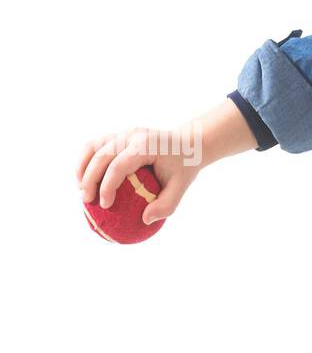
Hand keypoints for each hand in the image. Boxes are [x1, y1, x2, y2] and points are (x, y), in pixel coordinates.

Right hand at [76, 125, 202, 225]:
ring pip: (92, 147)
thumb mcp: (182, 186)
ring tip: (81, 190)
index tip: (105, 205)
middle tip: (87, 201)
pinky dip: (86, 161)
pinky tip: (85, 180)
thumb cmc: (184, 167)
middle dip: (89, 179)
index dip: (108, 186)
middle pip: (100, 155)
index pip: (119, 165)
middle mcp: (131, 135)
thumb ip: (167, 205)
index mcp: (145, 145)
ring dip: (82, 168)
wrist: (188, 143)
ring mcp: (123, 132)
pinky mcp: (119, 135)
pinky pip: (96, 146)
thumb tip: (145, 220)